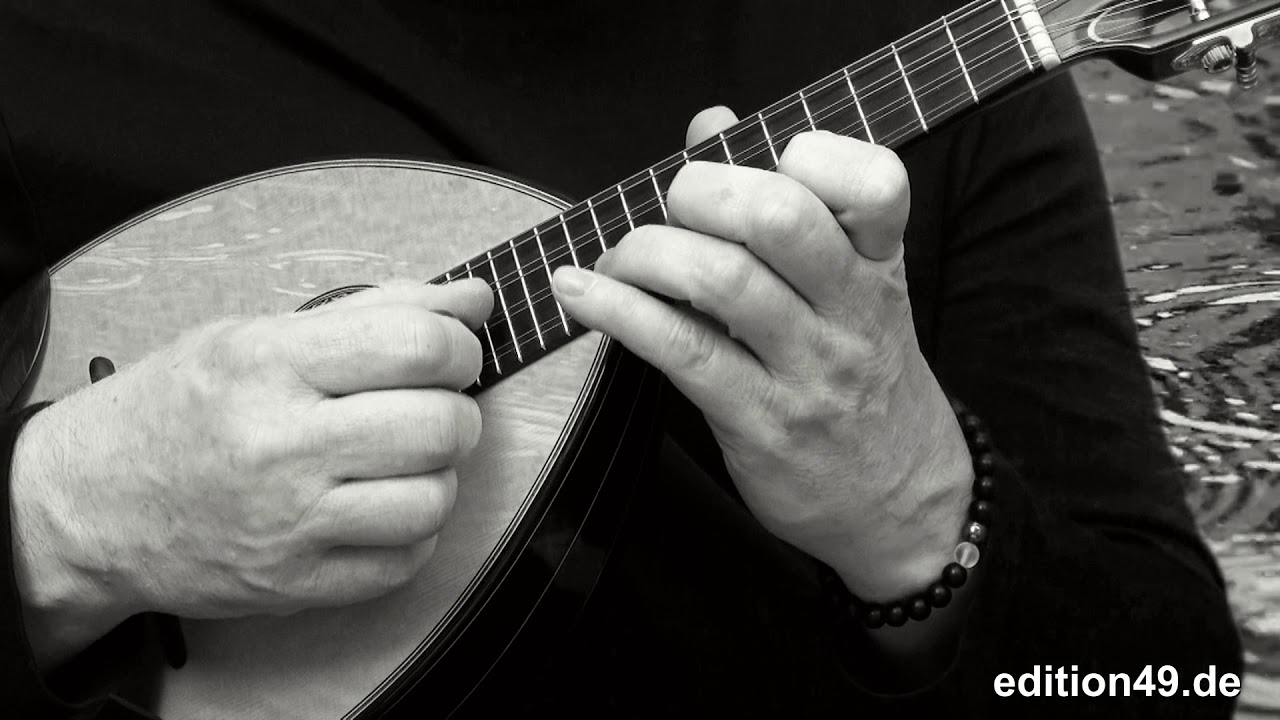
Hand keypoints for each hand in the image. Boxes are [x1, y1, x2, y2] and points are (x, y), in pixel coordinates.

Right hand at [10, 280, 492, 666]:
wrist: (87, 504)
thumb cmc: (176, 411)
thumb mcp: (254, 335)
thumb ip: (371, 311)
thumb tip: (470, 300)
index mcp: (266, 363)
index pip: (415, 346)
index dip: (460, 346)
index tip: (455, 351)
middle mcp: (277, 443)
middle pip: (438, 425)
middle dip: (459, 411)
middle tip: (436, 406)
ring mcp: (287, 522)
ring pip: (432, 499)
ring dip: (440, 475)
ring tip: (407, 461)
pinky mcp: (293, 583)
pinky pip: (404, 562)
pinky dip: (413, 533)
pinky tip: (383, 508)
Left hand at [552, 108, 971, 600]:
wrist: (900, 500)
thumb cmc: (861, 378)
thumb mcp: (849, 290)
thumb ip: (789, 204)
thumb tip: (713, 124)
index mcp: (880, 266)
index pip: (874, 183)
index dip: (806, 151)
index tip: (752, 159)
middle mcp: (853, 310)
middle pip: (777, 218)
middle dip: (698, 190)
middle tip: (667, 205)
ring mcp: (809, 369)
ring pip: (720, 280)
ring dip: (645, 251)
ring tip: (616, 256)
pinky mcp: (761, 421)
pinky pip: (681, 351)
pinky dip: (619, 311)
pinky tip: (582, 294)